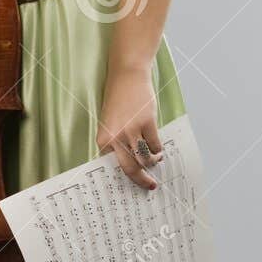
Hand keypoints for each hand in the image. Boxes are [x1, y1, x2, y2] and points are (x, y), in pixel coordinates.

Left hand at [96, 66, 162, 188]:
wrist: (127, 75)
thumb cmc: (117, 100)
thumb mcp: (109, 123)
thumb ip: (115, 142)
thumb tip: (129, 164)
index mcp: (103, 139)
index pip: (113, 167)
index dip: (124, 177)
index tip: (133, 185)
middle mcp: (115, 137)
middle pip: (130, 169)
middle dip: (142, 180)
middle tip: (150, 186)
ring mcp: (131, 130)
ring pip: (145, 159)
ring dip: (152, 162)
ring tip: (155, 160)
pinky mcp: (147, 123)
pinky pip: (155, 145)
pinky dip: (158, 149)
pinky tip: (158, 148)